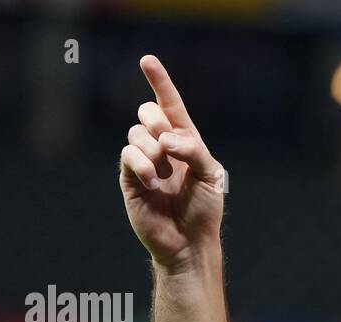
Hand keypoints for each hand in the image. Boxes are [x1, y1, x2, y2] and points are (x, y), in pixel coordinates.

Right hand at [119, 55, 224, 268]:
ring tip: (164, 175)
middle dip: (157, 121)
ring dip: (152, 149)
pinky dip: (142, 164)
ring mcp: (144, 162)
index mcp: (185, 142)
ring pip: (136, 133)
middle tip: (170, 145)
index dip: (159, 82)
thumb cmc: (205, 210)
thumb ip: (193, 149)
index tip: (147, 60)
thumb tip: (166, 138)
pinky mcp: (129, 177)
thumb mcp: (212, 175)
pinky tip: (152, 181)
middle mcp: (162, 148)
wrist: (190, 242)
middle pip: (148, 112)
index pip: (170, 105)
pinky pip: (128, 154)